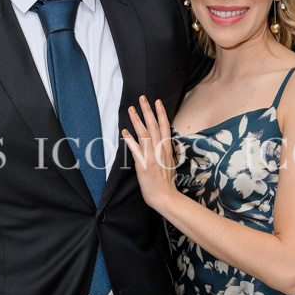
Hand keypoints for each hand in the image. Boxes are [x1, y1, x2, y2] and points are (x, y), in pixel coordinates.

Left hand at [122, 96, 176, 210]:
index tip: (157, 101)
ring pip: (144, 134)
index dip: (161, 113)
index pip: (165, 126)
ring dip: (137, 121)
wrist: (165, 196)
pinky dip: (130, 140)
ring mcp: (152, 156)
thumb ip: (165, 150)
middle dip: (147, 111)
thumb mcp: (170, 162)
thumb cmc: (166, 181)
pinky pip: (135, 150)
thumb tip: (161, 142)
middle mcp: (160, 150)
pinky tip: (124, 132)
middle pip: (154, 126)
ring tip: (131, 110)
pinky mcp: (143, 164)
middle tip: (142, 98)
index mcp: (167, 148)